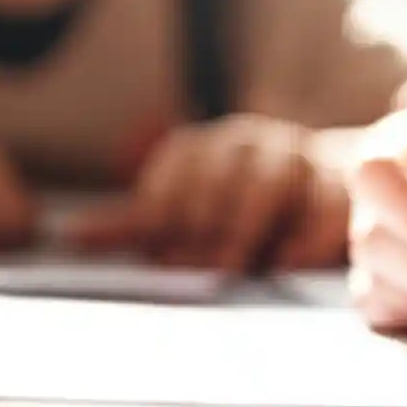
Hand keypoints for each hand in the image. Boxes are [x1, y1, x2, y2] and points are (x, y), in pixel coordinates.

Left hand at [70, 115, 349, 271]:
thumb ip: (134, 224)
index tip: (161, 248)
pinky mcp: (336, 185)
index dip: (167, 209)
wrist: (318, 185)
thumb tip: (70, 236)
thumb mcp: (180, 209)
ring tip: (231, 265)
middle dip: (204, 225)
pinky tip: (285, 262)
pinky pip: (322, 207)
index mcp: (203, 144)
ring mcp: (295, 156)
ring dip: (247, 226)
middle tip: (193, 267)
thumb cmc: (232, 206)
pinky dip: (304, 235)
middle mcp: (247, 140)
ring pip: (270, 182)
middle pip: (221, 176)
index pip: (178, 167)